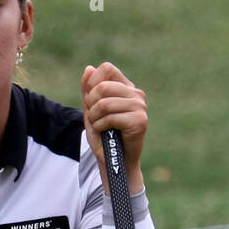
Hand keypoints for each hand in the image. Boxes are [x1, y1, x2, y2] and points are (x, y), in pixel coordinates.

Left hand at [81, 62, 146, 194]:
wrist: (114, 160)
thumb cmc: (104, 135)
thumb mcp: (91, 110)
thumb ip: (88, 90)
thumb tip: (89, 69)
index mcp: (125, 87)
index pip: (107, 68)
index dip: (92, 82)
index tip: (90, 100)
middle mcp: (135, 93)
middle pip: (102, 86)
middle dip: (90, 105)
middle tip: (94, 118)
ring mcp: (140, 106)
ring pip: (104, 103)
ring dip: (94, 119)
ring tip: (99, 127)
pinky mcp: (140, 120)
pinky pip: (111, 118)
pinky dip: (101, 127)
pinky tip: (105, 133)